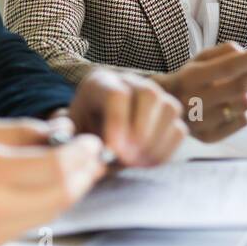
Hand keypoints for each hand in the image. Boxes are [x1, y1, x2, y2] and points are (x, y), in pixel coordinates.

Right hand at [0, 115, 105, 245]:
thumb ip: (21, 131)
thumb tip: (61, 130)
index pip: (56, 169)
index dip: (82, 154)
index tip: (92, 141)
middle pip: (61, 196)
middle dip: (84, 174)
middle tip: (93, 156)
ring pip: (49, 214)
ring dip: (67, 191)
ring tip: (72, 170)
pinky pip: (27, 227)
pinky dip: (42, 207)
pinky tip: (40, 190)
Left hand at [67, 69, 186, 166]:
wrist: (93, 130)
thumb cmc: (80, 131)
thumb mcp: (68, 131)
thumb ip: (67, 135)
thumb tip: (80, 142)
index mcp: (101, 82)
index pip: (117, 94)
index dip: (117, 123)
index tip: (111, 151)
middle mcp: (132, 82)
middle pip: (149, 94)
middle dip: (140, 131)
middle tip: (127, 158)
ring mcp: (155, 96)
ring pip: (169, 108)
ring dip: (154, 142)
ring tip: (135, 162)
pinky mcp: (168, 115)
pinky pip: (179, 129)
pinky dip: (165, 150)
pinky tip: (146, 162)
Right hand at [158, 42, 246, 141]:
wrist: (161, 108)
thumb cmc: (186, 80)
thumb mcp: (197, 60)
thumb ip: (222, 53)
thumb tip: (246, 52)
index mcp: (191, 77)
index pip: (229, 66)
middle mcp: (195, 100)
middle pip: (241, 87)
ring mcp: (202, 122)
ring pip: (244, 105)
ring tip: (246, 89)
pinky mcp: (207, 137)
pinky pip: (240, 123)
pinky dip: (246, 112)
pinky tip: (239, 105)